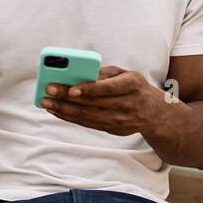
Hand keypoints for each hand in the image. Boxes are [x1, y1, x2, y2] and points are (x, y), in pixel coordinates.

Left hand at [39, 66, 174, 137]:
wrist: (155, 114)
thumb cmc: (135, 88)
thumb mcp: (126, 74)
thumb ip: (105, 73)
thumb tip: (80, 74)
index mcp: (131, 85)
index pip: (107, 88)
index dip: (88, 90)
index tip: (70, 89)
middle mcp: (126, 104)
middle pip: (93, 103)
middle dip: (67, 98)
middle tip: (48, 92)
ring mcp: (119, 119)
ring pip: (87, 116)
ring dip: (64, 110)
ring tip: (47, 103)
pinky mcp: (112, 128)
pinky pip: (87, 123)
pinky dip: (70, 118)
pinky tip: (57, 111)